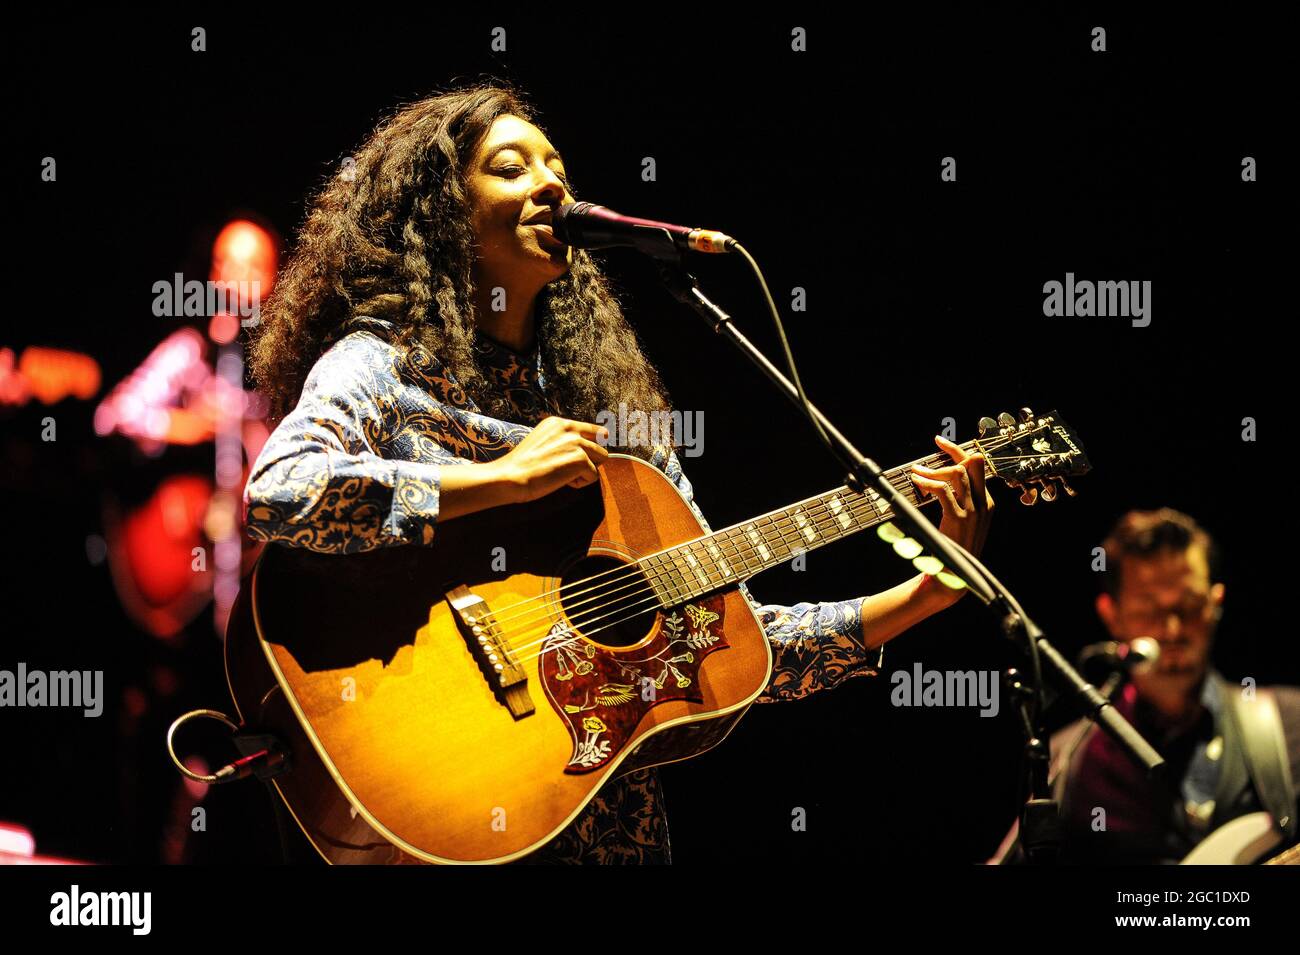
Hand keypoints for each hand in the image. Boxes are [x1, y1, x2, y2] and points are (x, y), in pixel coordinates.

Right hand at [494, 416, 610, 502]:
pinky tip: (561, 482)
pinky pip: (594, 476)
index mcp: (559, 423)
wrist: (511, 477)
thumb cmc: (522, 466)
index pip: (593, 430)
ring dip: (586, 470)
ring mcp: (576, 443)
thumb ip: (561, 441)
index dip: (594, 444)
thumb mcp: (541, 442)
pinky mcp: (581, 459)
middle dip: (591, 459)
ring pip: (602, 458)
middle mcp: (570, 429)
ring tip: (564, 475)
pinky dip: (580, 483)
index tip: (591, 452)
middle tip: (572, 470)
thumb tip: (584, 451)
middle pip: (601, 444)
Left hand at [910, 434, 994, 579]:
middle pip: (974, 463)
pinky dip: (927, 482)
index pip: (977, 468)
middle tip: (935, 445)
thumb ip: (959, 502)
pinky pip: (943, 490)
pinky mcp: (958, 518)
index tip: (941, 443)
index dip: (958, 452)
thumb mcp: (964, 523)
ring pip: (957, 473)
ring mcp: (973, 511)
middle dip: (953, 451)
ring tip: (917, 472)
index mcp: (987, 503)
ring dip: (934, 469)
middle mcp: (983, 504)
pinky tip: (916, 482)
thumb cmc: (953, 549)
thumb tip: (939, 480)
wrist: (954, 577)